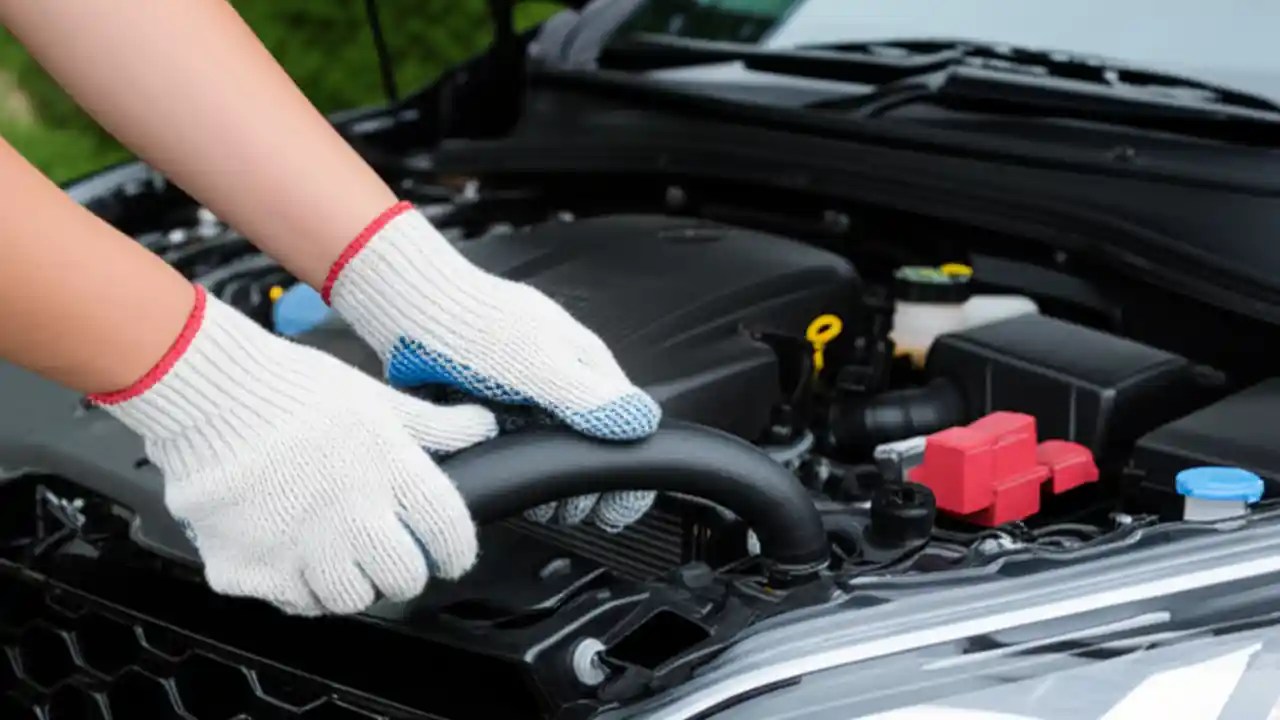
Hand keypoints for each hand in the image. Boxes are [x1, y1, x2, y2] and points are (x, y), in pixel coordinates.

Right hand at [92, 286, 496, 614]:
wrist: (207, 395)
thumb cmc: (290, 390)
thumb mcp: (375, 398)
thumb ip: (433, 424)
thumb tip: (482, 426)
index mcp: (389, 472)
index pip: (448, 534)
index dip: (457, 552)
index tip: (452, 556)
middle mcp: (350, 516)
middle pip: (402, 579)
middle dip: (403, 571)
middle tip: (390, 555)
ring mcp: (298, 548)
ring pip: (349, 599)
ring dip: (351, 583)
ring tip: (339, 555)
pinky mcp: (250, 568)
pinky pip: (290, 602)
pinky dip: (296, 587)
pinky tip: (292, 553)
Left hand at [325, 201, 660, 531]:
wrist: (409, 310)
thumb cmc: (472, 324)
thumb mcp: (537, 364)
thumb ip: (588, 398)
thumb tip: (641, 422)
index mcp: (588, 367)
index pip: (631, 430)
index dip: (627, 477)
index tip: (612, 514)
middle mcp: (564, 384)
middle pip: (591, 452)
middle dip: (583, 491)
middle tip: (566, 512)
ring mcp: (528, 400)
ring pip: (551, 458)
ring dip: (547, 487)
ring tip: (536, 503)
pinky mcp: (494, 412)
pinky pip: (514, 453)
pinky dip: (514, 471)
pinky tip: (502, 477)